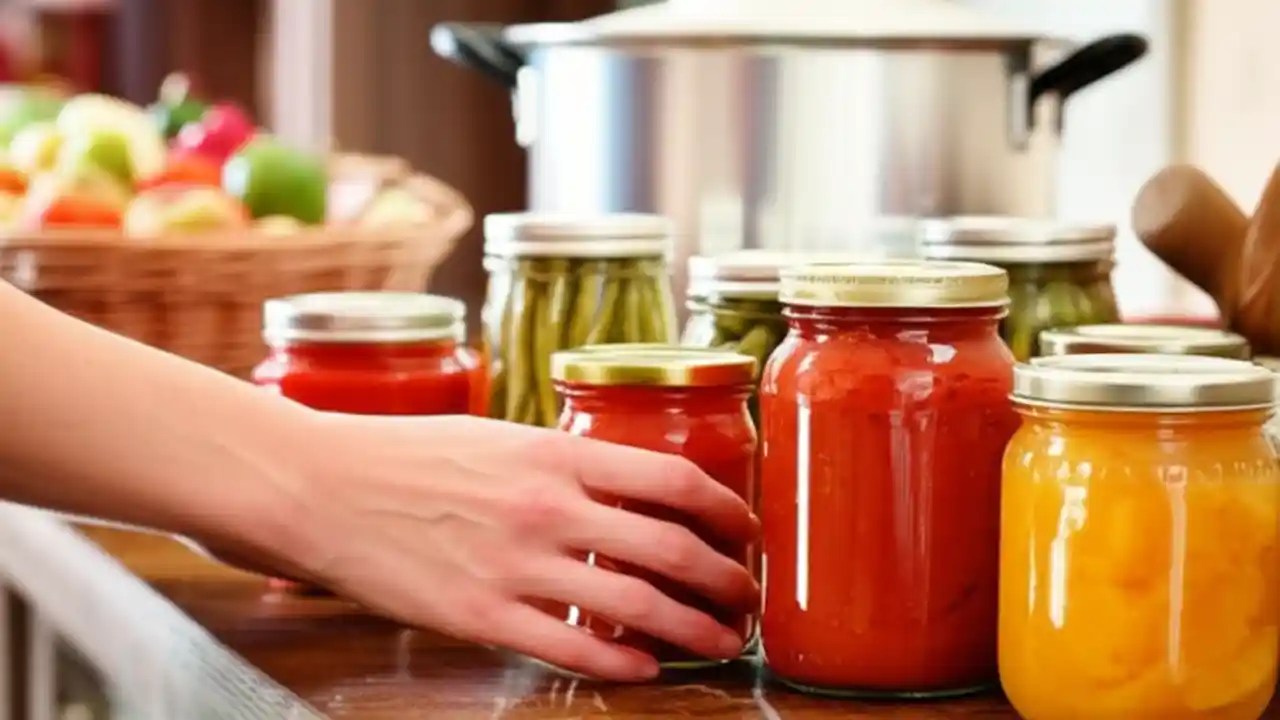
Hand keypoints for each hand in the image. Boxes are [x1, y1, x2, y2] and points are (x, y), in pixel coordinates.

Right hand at [204, 413, 758, 680]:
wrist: (320, 488)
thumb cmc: (407, 455)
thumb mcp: (499, 436)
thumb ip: (564, 462)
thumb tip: (626, 485)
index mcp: (555, 455)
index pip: (674, 480)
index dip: (728, 510)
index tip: (748, 531)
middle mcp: (548, 509)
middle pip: (673, 547)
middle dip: (728, 580)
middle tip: (748, 598)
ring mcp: (516, 567)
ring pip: (636, 606)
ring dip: (693, 629)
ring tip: (721, 642)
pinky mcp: (481, 618)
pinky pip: (573, 650)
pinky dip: (623, 664)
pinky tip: (647, 669)